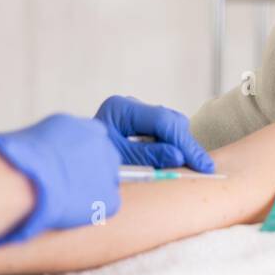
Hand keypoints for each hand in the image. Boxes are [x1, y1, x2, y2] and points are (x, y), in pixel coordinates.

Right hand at [0, 113, 127, 244]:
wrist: (19, 180)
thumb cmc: (13, 162)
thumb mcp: (29, 139)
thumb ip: (46, 144)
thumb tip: (40, 158)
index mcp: (79, 126)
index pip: (91, 138)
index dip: (79, 155)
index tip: (66, 167)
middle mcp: (99, 143)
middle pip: (103, 157)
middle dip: (88, 171)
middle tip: (66, 186)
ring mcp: (107, 169)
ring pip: (106, 181)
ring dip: (89, 190)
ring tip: (63, 200)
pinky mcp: (108, 197)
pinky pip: (105, 206)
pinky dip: (90, 211)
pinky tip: (68, 212)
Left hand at [95, 95, 213, 171]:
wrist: (71, 166)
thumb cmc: (90, 164)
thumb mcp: (120, 162)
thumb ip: (149, 157)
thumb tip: (178, 156)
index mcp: (121, 109)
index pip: (163, 121)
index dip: (185, 144)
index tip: (202, 166)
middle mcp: (130, 105)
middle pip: (171, 120)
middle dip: (186, 144)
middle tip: (200, 169)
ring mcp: (136, 112)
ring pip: (172, 123)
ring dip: (179, 145)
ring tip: (181, 167)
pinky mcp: (141, 122)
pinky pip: (166, 130)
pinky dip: (172, 145)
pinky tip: (171, 161)